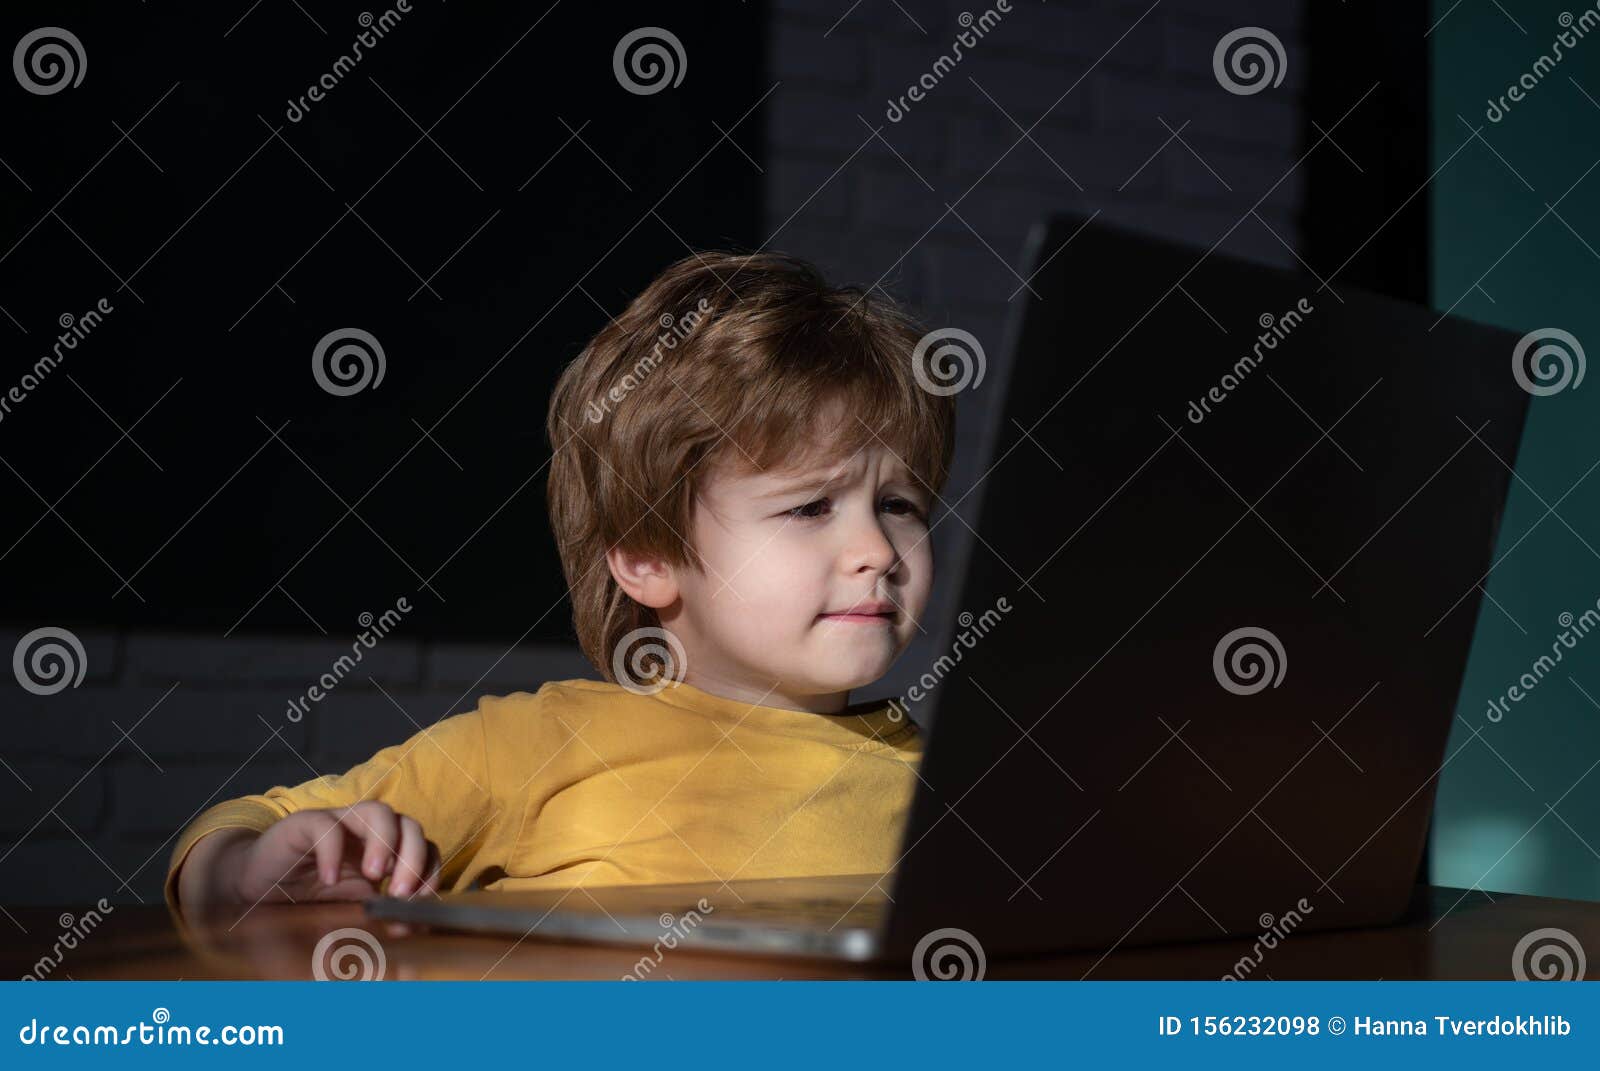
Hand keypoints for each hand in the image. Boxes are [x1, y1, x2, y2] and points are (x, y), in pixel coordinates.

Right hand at [225, 801, 441, 904]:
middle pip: (409, 824)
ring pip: (378, 811)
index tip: (422, 902)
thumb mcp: (349, 909)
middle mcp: (367, 831)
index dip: (429, 870)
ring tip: (374, 876)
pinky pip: (328, 827)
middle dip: (413, 858)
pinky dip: (333, 851)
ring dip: (384, 843)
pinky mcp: (306, 823)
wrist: (255, 885)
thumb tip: (413, 929)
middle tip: (401, 893)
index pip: (424, 847)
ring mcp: (340, 822)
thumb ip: (380, 914)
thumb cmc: (306, 896)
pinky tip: (330, 879)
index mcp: (385, 849)